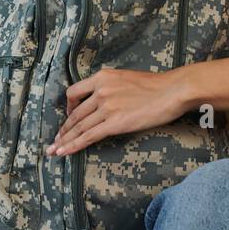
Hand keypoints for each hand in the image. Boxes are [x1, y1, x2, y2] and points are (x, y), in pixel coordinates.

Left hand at [46, 67, 188, 156]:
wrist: (173, 90)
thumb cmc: (157, 85)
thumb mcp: (127, 78)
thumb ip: (112, 86)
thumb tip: (105, 99)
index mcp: (102, 77)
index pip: (74, 92)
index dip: (67, 108)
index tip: (67, 118)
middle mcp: (100, 90)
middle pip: (75, 114)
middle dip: (64, 130)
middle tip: (55, 140)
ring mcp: (106, 107)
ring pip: (79, 127)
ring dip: (64, 140)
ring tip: (55, 150)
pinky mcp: (114, 123)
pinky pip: (88, 136)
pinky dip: (73, 145)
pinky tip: (64, 152)